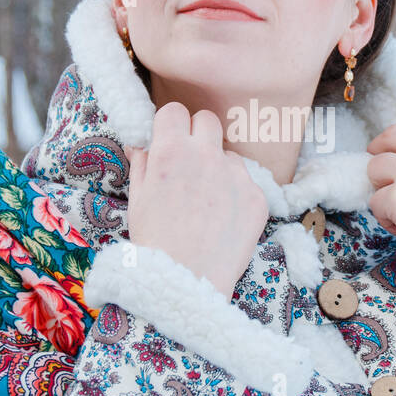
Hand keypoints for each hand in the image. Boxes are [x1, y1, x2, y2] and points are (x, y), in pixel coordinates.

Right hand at [122, 102, 269, 299]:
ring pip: (229, 155)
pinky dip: (236, 195)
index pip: (175, 111)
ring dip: (219, 168)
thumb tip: (142, 142)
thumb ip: (142, 163)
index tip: (169, 140)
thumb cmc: (154, 244)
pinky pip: (247, 183)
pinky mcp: (258, 197)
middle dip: (198, 135)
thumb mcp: (137, 199)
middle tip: (190, 163)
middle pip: (208, 121)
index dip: (171, 125)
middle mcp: (207, 156)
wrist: (185, 284)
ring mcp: (236, 176)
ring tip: (206, 204)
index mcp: (171, 152)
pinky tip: (222, 220)